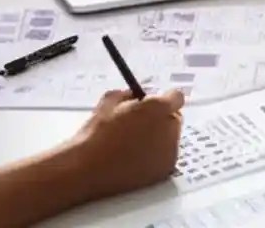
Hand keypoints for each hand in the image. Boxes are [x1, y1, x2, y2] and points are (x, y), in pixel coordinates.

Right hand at [69, 89, 184, 200]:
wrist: (88, 169)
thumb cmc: (96, 134)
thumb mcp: (109, 101)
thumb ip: (129, 95)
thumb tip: (137, 97)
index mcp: (157, 107)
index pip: (176, 97)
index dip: (164, 99)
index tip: (152, 105)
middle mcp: (170, 128)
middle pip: (174, 118)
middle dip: (161, 119)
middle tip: (139, 125)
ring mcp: (170, 150)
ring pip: (171, 138)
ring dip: (158, 138)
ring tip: (132, 145)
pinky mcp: (166, 169)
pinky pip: (166, 157)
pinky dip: (156, 156)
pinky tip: (135, 159)